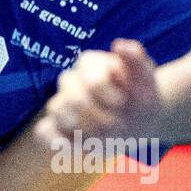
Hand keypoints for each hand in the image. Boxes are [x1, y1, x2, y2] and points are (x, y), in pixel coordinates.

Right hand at [41, 38, 160, 143]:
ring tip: (105, 136)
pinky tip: (74, 146)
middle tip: (118, 125)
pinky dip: (56, 141)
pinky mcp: (56, 126)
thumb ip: (137, 60)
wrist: (139, 121)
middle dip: (100, 118)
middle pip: (74, 100)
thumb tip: (120, 45)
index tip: (122, 103)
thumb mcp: (147, 79)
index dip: (109, 97)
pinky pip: (43, 132)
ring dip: (84, 131)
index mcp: (90, 63)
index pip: (93, 81)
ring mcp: (62, 104)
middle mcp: (71, 80)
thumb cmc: (140, 96)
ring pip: (57, 112)